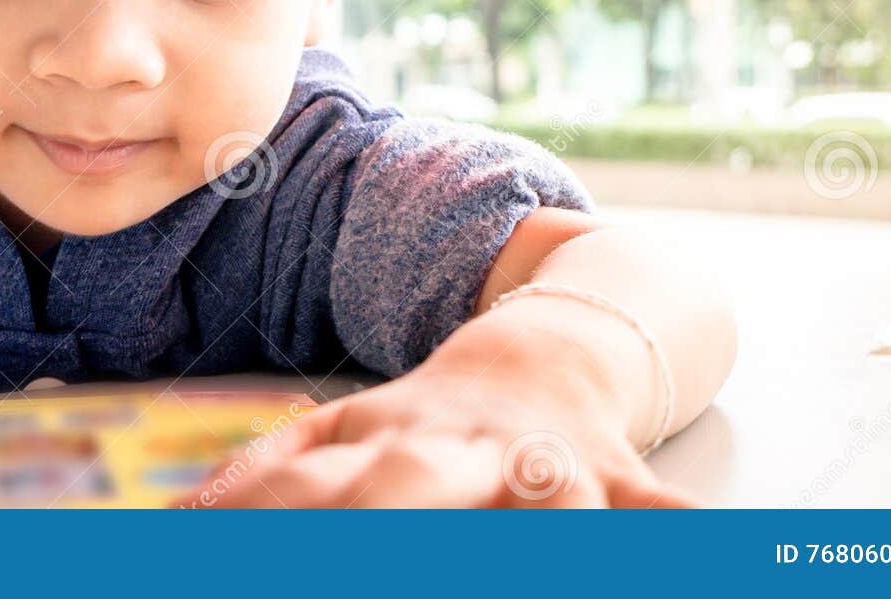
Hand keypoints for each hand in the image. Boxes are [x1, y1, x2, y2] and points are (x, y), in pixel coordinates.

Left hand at [176, 364, 693, 507]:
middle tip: (324, 546)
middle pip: (411, 486)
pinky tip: (704, 547)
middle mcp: (459, 451)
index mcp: (388, 440)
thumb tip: (186, 511)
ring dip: (540, 517)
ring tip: (544, 513)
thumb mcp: (354, 424)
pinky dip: (674, 535)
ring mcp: (542, 460)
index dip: (256, 513)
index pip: (308, 482)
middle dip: (375, 517)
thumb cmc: (442, 411)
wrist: (553, 343)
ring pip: (544, 495)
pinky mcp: (614, 477)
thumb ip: (279, 465)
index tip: (198, 546)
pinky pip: (652, 511)